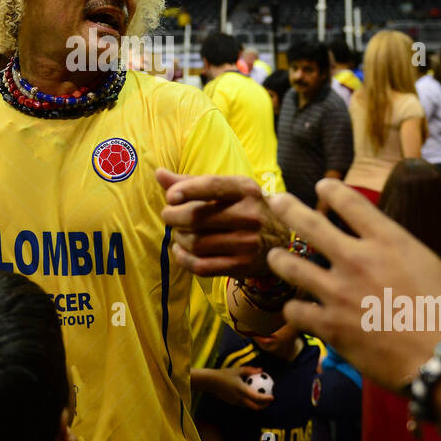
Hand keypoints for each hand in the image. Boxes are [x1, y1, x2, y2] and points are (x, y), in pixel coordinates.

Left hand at [157, 168, 286, 279]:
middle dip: (173, 216)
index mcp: (246, 190)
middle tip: (168, 215)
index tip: (170, 197)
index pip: (211, 185)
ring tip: (178, 233)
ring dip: (178, 238)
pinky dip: (184, 259)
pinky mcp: (242, 266)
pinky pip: (201, 266)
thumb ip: (193, 182)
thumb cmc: (245, 208)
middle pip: (196, 217)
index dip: (186, 190)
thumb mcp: (228, 189)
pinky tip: (180, 251)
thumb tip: (159, 174)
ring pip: (196, 242)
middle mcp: (250, 215)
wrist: (281, 240)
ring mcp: (247, 242)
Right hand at [203, 366, 273, 409]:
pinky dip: (250, 403)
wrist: (210, 382)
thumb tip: (261, 369)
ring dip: (257, 405)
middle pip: (255, 407)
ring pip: (249, 407)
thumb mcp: (238, 370)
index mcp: (241, 390)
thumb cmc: (224, 374)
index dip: (266, 399)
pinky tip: (251, 397)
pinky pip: (243, 404)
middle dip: (264, 406)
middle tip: (269, 401)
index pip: (257, 398)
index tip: (272, 397)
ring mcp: (235, 402)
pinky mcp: (232, 403)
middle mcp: (239, 398)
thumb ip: (250, 370)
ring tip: (263, 400)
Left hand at [264, 179, 440, 390]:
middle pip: (310, 224)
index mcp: (387, 240)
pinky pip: (296, 311)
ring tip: (275, 256)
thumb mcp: (427, 264)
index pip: (350, 202)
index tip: (322, 186)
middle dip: (287, 208)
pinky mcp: (329, 325)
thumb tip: (379, 250)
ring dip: (279, 259)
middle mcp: (356, 259)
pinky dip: (295, 309)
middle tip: (276, 200)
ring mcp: (338, 292)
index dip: (331, 190)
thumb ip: (395, 251)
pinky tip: (297, 309)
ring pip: (291, 266)